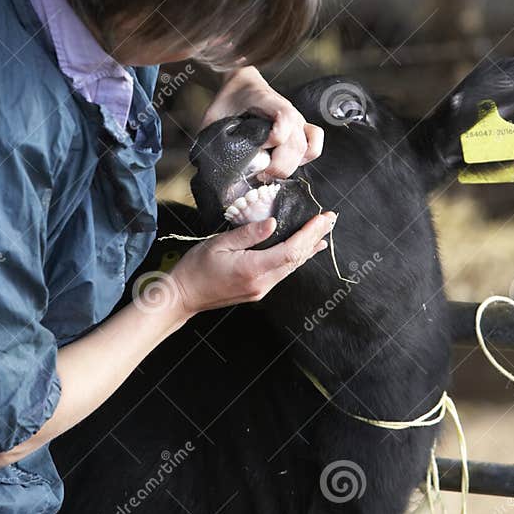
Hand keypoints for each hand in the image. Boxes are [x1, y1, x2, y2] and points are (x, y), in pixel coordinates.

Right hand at [168, 212, 335, 313]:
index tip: (322, 218)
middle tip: (330, 218)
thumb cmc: (196, 268)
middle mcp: (262, 282)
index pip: (291, 250)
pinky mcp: (258, 290)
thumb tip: (273, 222)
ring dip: (309, 248)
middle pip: (297, 259)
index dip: (309, 234)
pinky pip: (283, 272)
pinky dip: (297, 257)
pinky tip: (305, 250)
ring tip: (323, 231)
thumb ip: (248, 233)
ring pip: (292, 267)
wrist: (183, 296)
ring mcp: (261, 289)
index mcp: (252, 268)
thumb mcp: (218, 243)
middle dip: (315, 237)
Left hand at [200, 66, 323, 179]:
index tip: (257, 149)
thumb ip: (212, 136)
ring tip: (270, 172)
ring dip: (289, 166)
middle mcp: (289, 112)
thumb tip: (209, 164)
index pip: (285, 118)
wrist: (241, 85)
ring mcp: (297, 121)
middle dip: (277, 166)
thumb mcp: (215, 116)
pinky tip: (288, 164)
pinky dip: (305, 159)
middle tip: (260, 174)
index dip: (274, 138)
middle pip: (296, 144)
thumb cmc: (229, 101)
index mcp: (268, 101)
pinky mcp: (301, 130)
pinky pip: (314, 145)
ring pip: (306, 149)